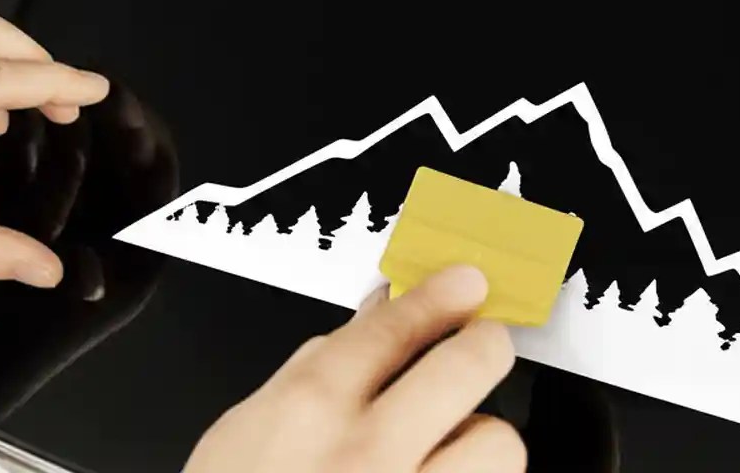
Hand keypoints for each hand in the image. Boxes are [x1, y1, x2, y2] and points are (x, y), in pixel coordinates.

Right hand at [185, 265, 525, 472]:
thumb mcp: (242, 435)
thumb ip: (306, 376)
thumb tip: (365, 329)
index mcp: (308, 411)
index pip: (392, 328)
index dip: (438, 297)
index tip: (466, 285)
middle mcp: (367, 455)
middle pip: (464, 369)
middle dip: (482, 347)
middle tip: (483, 344)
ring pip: (496, 442)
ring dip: (480, 441)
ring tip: (448, 451)